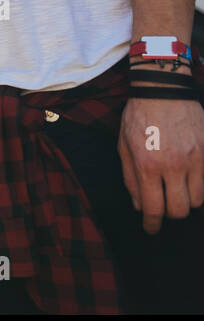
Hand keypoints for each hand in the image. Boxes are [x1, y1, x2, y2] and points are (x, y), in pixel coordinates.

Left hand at [118, 89, 203, 232]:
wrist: (163, 91)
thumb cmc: (138, 117)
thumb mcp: (123, 146)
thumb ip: (130, 178)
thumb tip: (138, 205)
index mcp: (147, 164)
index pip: (154, 208)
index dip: (152, 224)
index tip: (151, 229)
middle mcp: (173, 165)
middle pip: (179, 210)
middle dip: (169, 214)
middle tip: (162, 207)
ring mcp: (195, 159)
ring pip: (197, 200)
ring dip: (185, 201)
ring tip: (174, 190)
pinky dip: (198, 187)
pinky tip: (187, 179)